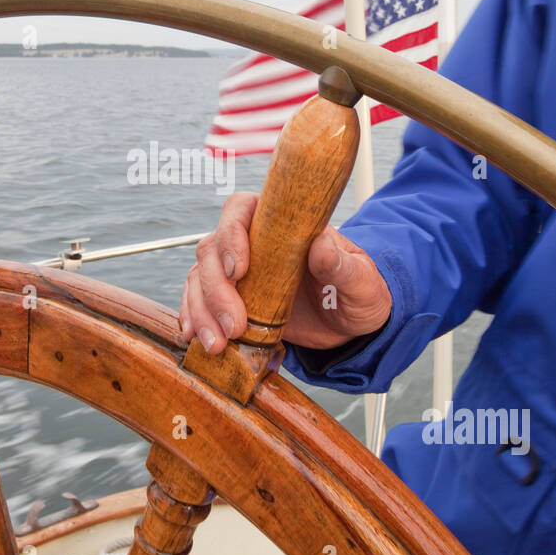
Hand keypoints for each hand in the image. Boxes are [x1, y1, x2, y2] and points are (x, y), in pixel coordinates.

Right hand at [179, 191, 392, 353]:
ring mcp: (238, 273)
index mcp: (282, 224)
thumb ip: (344, 265)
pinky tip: (198, 339)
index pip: (242, 210)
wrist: (350, 323)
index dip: (231, 234)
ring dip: (201, 311)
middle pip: (212, 250)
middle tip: (234, 325)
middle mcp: (253, 244)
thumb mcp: (362, 281)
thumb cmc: (358, 292)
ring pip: (199, 278)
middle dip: (215, 289)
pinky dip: (194, 320)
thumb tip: (321, 246)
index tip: (239, 268)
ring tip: (217, 344)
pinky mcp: (232, 300)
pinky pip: (199, 302)